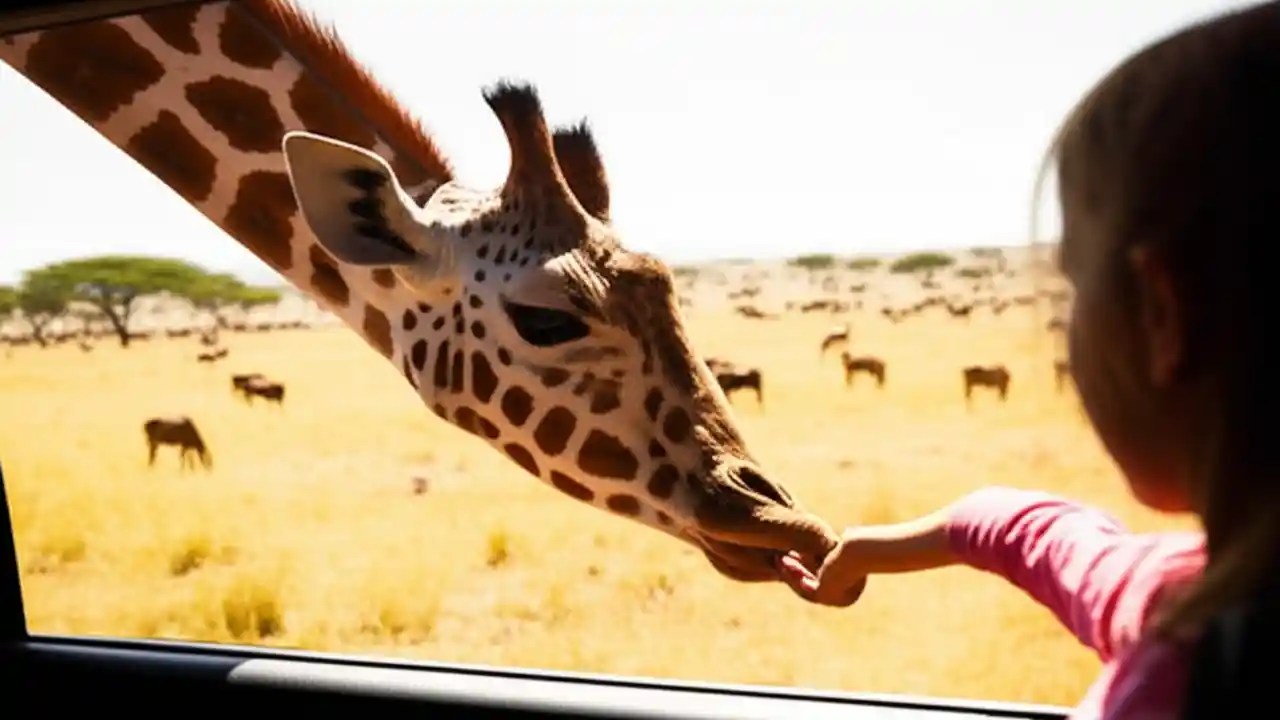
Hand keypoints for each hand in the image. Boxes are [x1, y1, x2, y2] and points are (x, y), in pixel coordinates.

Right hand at [776, 510, 958, 606]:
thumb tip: (851, 534)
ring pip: (804, 586)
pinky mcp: (824, 595)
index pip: (823, 579)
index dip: (807, 567)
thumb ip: (849, 543)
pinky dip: (792, 573)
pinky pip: (802, 586)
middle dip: (796, 570)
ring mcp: (834, 597)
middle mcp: (844, 595)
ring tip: (781, 558)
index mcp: (851, 585)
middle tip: (782, 558)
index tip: (795, 554)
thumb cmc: (865, 543)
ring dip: (791, 572)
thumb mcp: (851, 542)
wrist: (866, 549)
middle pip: (811, 584)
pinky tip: (785, 560)